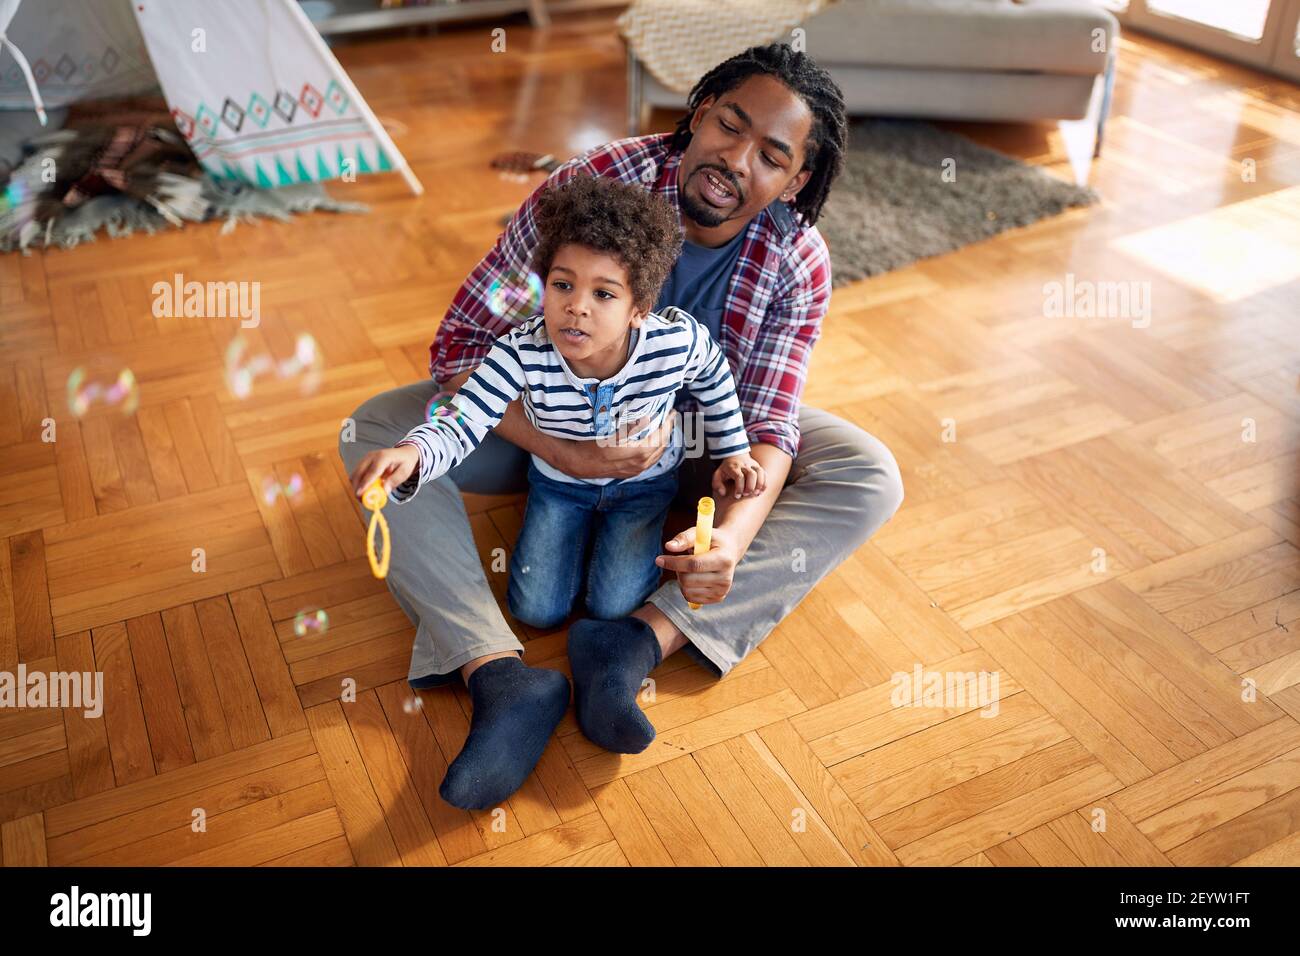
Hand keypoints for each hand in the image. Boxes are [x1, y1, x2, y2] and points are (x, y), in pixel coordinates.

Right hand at [350, 445, 419, 498]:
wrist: (403, 453)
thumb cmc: (404, 463)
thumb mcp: (404, 472)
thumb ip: (394, 480)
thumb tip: (384, 490)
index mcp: (383, 457)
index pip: (372, 472)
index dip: (365, 483)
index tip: (359, 493)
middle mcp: (372, 456)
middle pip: (359, 473)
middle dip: (357, 487)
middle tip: (361, 500)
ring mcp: (366, 459)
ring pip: (355, 474)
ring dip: (357, 486)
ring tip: (363, 498)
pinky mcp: (363, 462)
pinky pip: (357, 474)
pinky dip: (358, 483)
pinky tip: (364, 490)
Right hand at [548, 409, 676, 479]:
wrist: (580, 462)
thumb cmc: (592, 442)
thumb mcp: (611, 428)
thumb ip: (631, 423)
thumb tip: (649, 414)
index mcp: (638, 450)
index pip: (661, 435)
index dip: (668, 422)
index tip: (671, 410)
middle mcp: (640, 462)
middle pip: (662, 444)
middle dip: (668, 429)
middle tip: (670, 415)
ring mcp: (638, 469)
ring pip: (658, 453)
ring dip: (663, 439)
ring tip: (665, 426)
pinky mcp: (634, 472)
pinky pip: (651, 460)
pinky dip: (656, 449)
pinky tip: (656, 441)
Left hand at [655, 524, 740, 606]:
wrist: (729, 551)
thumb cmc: (711, 540)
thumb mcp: (700, 533)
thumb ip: (684, 538)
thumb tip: (668, 546)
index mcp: (724, 560)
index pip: (694, 565)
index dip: (674, 562)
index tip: (658, 559)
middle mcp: (725, 578)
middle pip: (688, 580)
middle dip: (678, 570)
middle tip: (681, 560)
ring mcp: (722, 591)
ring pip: (687, 591)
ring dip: (681, 579)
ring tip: (690, 568)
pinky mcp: (718, 598)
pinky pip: (691, 598)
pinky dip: (686, 588)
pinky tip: (694, 577)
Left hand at [712, 454, 766, 499]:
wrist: (735, 455)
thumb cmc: (726, 469)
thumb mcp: (718, 474)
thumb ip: (717, 484)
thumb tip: (723, 493)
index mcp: (733, 467)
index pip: (739, 477)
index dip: (739, 488)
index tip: (737, 496)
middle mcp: (744, 465)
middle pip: (752, 474)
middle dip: (750, 487)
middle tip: (746, 495)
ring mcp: (753, 465)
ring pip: (760, 473)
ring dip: (759, 485)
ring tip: (756, 494)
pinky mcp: (758, 467)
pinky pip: (764, 474)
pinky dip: (764, 483)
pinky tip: (760, 491)